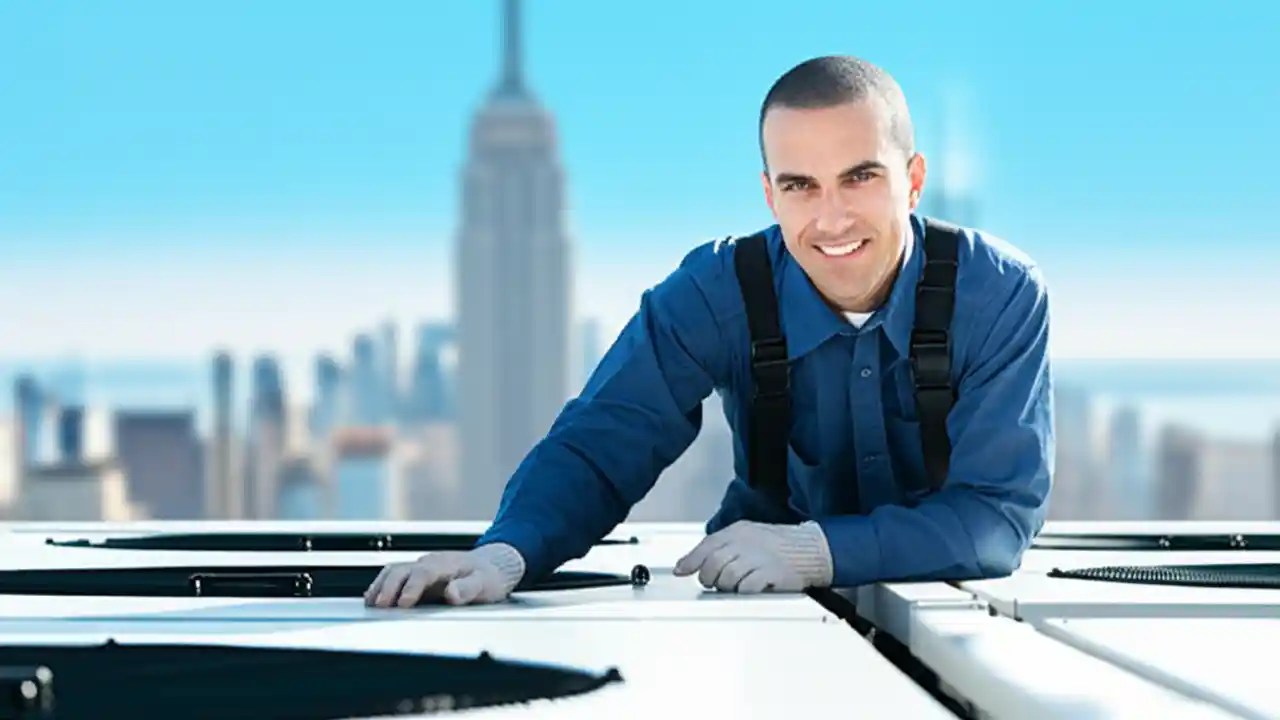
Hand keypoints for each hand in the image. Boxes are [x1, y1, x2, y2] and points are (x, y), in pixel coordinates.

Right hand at [363, 543, 525, 607]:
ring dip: (381, 586)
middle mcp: (429, 563)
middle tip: (379, 606)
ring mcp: (421, 569)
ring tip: (371, 604)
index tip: (402, 603)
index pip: (423, 573)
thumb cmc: (489, 576)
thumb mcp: (485, 584)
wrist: (492, 566)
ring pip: (394, 572)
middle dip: (388, 587)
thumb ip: (468, 588)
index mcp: (445, 565)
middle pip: (402, 570)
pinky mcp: (417, 577)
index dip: (411, 587)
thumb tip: (451, 594)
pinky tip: (373, 599)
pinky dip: (381, 587)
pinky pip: (394, 577)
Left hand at [673, 520, 832, 592]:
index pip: (707, 545)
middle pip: (713, 563)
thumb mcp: (746, 537)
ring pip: (727, 577)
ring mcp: (758, 558)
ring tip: (734, 586)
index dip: (691, 560)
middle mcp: (746, 543)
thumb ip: (718, 548)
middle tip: (715, 583)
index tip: (681, 571)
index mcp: (738, 532)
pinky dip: (744, 591)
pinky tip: (748, 589)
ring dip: (727, 586)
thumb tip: (687, 564)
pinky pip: (747, 587)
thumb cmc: (777, 545)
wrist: (809, 548)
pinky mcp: (770, 574)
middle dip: (709, 577)